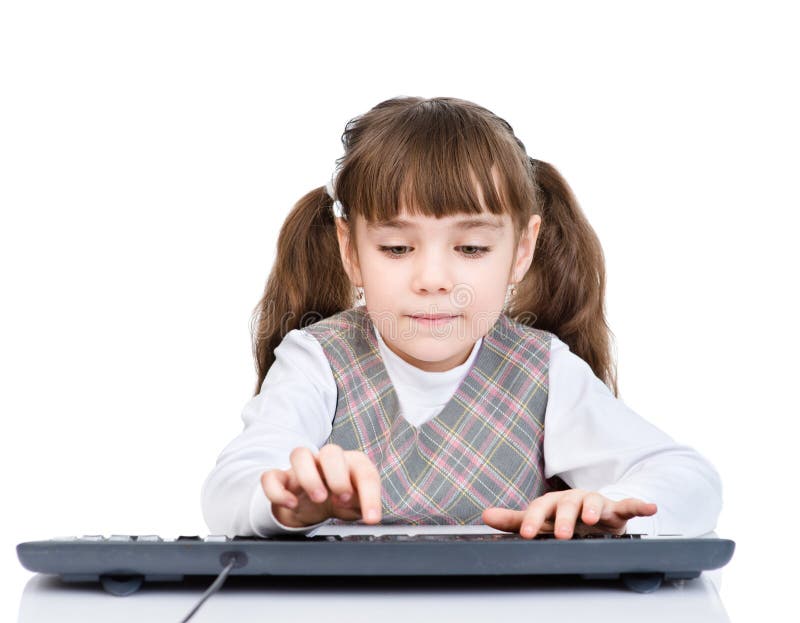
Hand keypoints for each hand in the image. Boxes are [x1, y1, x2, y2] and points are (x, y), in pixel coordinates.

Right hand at [260, 444, 381, 527]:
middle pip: (331, 451)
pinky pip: (271, 476)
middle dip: (338, 476)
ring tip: (319, 498)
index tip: (372, 517)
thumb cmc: (338, 500)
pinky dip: (278, 491)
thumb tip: (370, 514)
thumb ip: (362, 506)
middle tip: (342, 499)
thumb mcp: (355, 506)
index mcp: (350, 465)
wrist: (312, 505)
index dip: (370, 495)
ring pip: (299, 455)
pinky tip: (291, 504)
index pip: (364, 471)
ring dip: (309, 477)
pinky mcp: (282, 480)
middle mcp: (326, 461)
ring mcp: (302, 468)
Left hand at [482, 489, 656, 538]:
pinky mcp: (616, 508)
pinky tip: (650, 508)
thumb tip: (484, 516)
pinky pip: (628, 505)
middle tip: (560, 534)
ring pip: (593, 502)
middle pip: (567, 505)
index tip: (526, 534)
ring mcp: (595, 502)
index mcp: (553, 503)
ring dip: (592, 508)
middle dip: (564, 518)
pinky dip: (639, 505)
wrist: (593, 513)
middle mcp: (573, 499)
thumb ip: (514, 520)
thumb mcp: (540, 519)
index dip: (532, 520)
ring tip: (591, 517)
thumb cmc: (563, 517)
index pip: (539, 509)